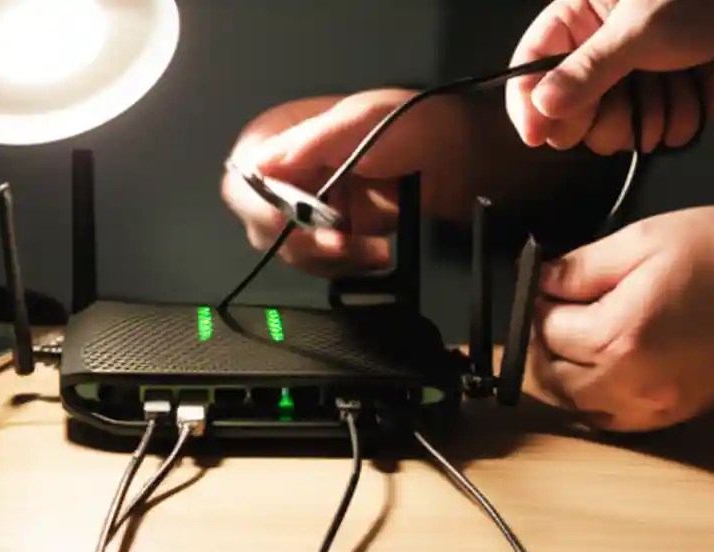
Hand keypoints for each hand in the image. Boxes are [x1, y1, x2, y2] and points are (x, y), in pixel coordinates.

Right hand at [220, 89, 444, 277]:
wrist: (469, 157)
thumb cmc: (418, 126)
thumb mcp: (362, 123)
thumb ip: (309, 143)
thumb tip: (257, 166)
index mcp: (285, 134)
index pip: (244, 180)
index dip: (260, 208)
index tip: (289, 225)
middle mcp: (289, 172)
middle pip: (261, 222)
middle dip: (301, 240)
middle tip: (341, 243)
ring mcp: (310, 206)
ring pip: (289, 250)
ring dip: (328, 257)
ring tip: (372, 249)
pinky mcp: (334, 232)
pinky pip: (320, 262)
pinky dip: (344, 266)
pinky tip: (375, 254)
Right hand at [506, 0, 713, 153]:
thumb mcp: (639, 28)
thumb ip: (588, 71)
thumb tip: (542, 107)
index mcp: (577, 24)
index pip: (529, 71)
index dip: (526, 106)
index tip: (536, 135)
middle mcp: (596, 61)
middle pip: (564, 115)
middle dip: (597, 115)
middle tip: (621, 97)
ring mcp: (627, 89)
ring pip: (607, 135)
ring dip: (645, 116)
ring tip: (672, 81)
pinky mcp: (660, 109)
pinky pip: (651, 138)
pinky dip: (676, 119)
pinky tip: (692, 89)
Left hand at [531, 206, 713, 430]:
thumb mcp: (644, 241)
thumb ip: (581, 267)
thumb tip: (541, 280)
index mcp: (617, 334)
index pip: (544, 329)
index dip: (540, 303)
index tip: (547, 287)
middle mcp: (629, 381)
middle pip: (549, 374)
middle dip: (543, 341)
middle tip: (557, 311)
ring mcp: (651, 406)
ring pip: (574, 404)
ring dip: (562, 373)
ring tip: (578, 337)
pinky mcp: (671, 415)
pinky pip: (608, 420)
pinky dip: (591, 398)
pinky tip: (602, 367)